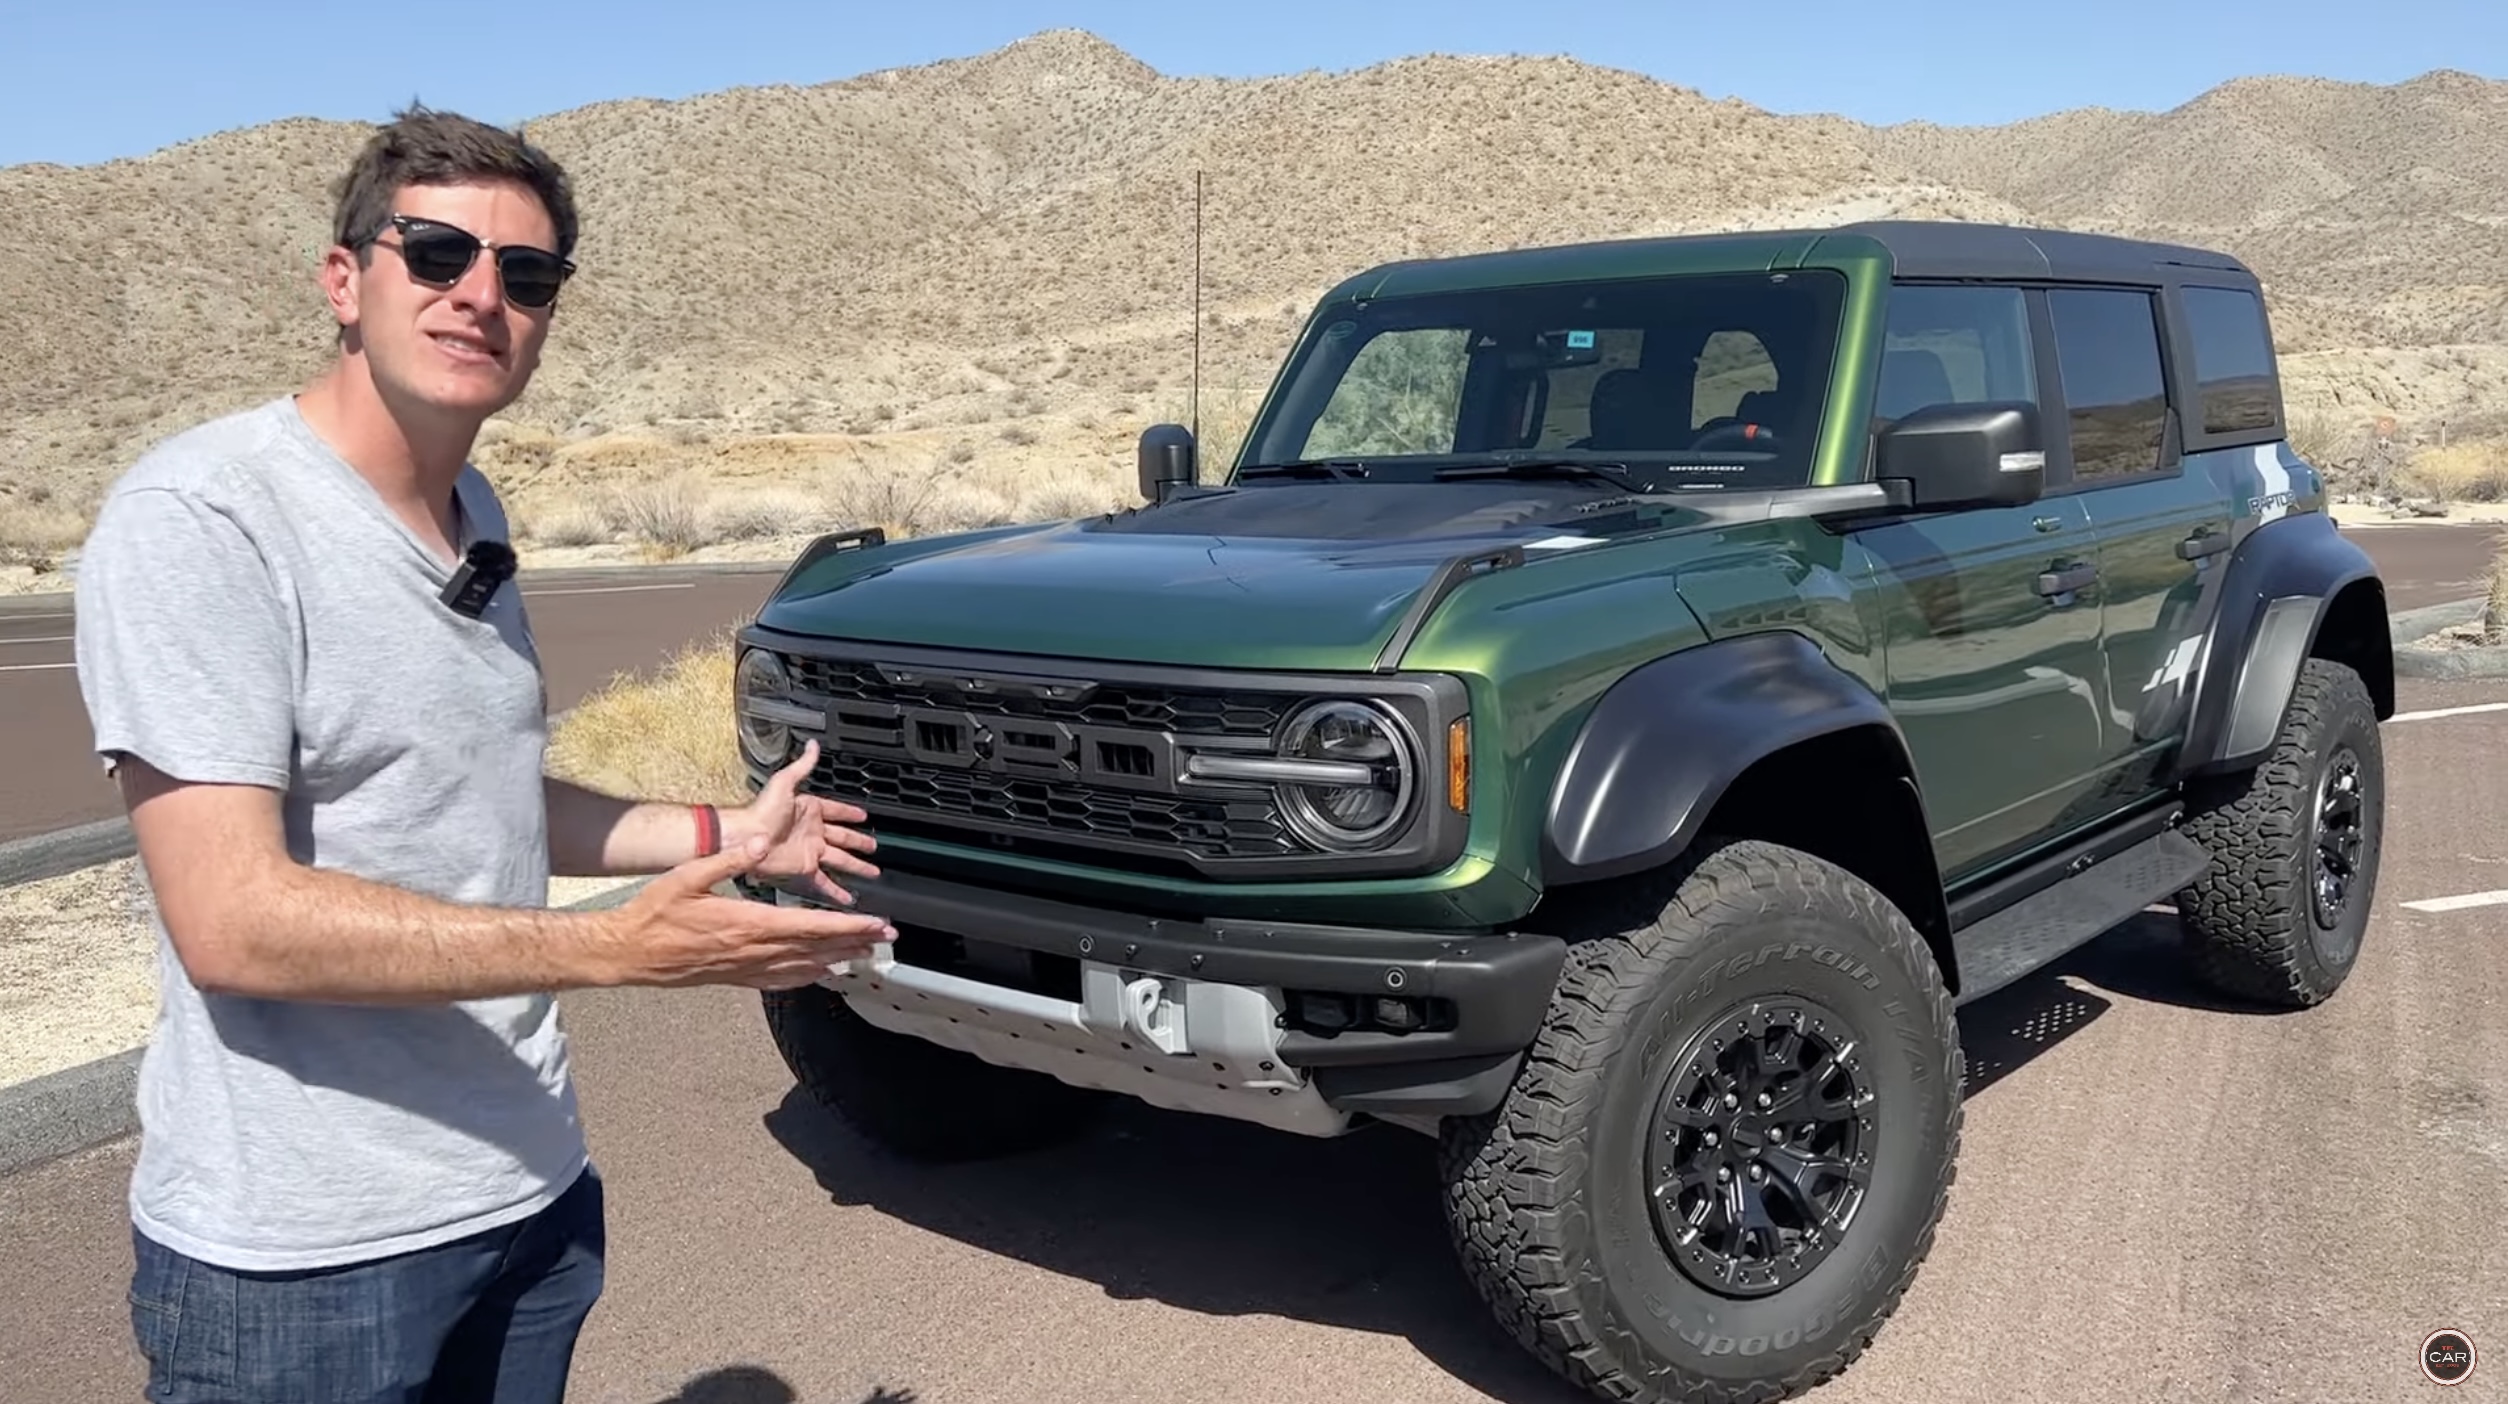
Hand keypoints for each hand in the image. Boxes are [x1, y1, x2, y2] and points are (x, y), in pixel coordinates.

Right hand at [605, 834, 896, 989]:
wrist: (630, 952)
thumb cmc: (655, 914)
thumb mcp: (687, 876)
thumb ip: (727, 859)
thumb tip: (760, 843)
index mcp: (747, 922)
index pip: (810, 925)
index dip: (848, 926)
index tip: (875, 924)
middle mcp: (752, 949)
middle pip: (815, 948)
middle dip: (854, 943)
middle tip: (885, 940)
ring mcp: (745, 967)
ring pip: (802, 967)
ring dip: (836, 961)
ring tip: (864, 957)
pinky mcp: (735, 977)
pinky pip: (779, 981)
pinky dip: (806, 977)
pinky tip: (820, 976)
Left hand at [732, 739, 879, 905]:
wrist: (745, 838)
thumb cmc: (760, 812)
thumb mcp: (784, 782)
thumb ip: (802, 766)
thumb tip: (812, 745)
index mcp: (809, 810)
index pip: (836, 811)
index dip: (849, 813)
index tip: (863, 816)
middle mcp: (812, 831)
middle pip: (843, 838)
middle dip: (859, 842)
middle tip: (873, 847)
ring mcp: (810, 851)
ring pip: (840, 860)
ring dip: (856, 866)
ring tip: (872, 872)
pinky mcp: (804, 868)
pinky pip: (824, 880)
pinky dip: (836, 890)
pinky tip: (847, 896)